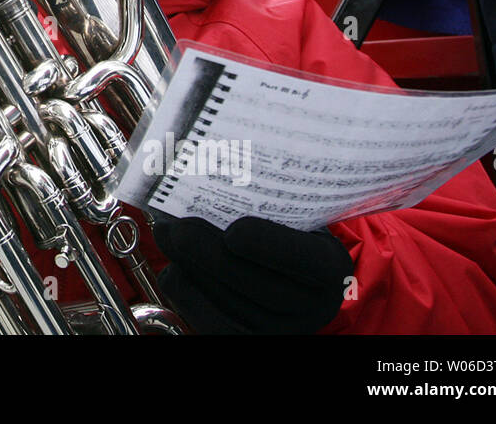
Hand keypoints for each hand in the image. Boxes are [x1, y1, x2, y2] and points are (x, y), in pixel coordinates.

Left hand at [152, 214, 352, 333]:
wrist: (297, 281)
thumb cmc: (290, 233)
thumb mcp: (298, 215)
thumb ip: (269, 197)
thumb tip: (214, 158)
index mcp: (330, 267)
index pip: (302, 258)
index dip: (265, 245)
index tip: (233, 230)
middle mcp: (311, 306)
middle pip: (251, 282)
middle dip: (205, 252)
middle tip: (173, 226)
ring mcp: (279, 328)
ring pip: (225, 300)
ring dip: (187, 265)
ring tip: (165, 235)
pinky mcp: (247, 339)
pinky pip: (207, 320)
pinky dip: (186, 290)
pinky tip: (174, 265)